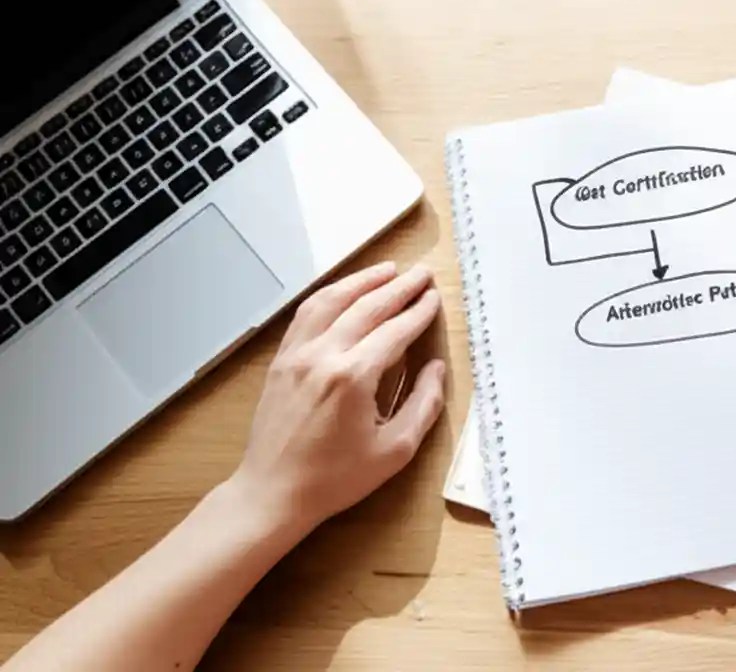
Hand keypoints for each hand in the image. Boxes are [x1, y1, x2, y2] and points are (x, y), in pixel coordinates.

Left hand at [228, 261, 446, 533]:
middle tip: (421, 275)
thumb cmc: (335, 478)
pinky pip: (306, 315)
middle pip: (366, 307)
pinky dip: (329, 295)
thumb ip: (423, 404)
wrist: (273, 492)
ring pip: (331, 301)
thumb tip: (435, 368)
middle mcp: (322, 356)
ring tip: (387, 270)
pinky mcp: (281, 360)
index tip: (434, 298)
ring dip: (362, 281)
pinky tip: (344, 291)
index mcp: (353, 378)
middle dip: (398, 287)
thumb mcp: (394, 451)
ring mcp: (296, 355)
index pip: (394, 331)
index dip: (418, 312)